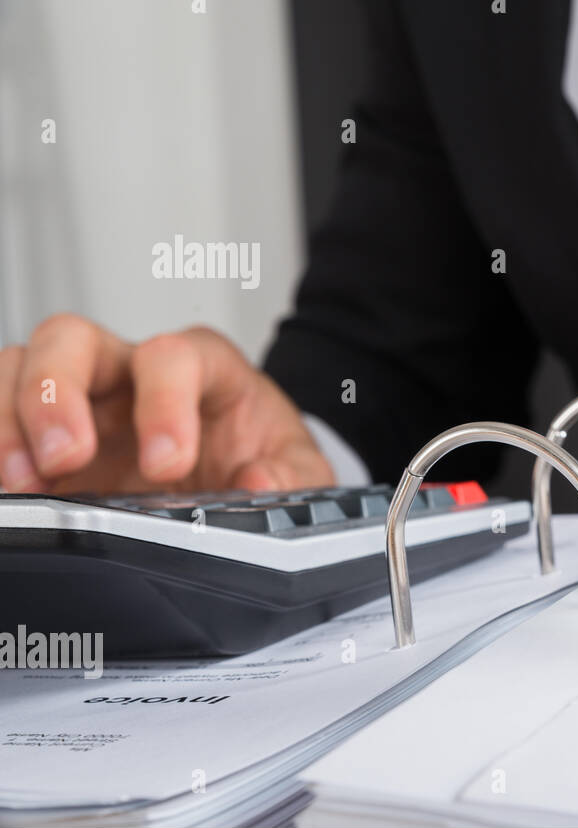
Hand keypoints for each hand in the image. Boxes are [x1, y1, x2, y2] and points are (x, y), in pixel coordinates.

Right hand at [0, 315, 332, 494]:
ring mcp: (80, 401)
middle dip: (56, 394)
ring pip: (19, 369)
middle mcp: (130, 373)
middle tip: (65, 458)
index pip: (172, 357)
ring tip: (23, 482)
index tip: (168, 465)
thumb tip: (260, 483)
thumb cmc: (261, 454)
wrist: (243, 469)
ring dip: (8, 419)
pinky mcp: (45, 438)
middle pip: (72, 340)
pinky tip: (8, 487)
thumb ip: (290, 476)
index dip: (164, 404)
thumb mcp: (298, 469)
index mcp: (202, 368)